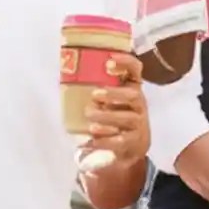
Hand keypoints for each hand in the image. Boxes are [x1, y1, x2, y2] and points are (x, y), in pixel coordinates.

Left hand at [81, 53, 149, 167]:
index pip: (136, 70)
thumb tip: (69, 75)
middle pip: (133, 95)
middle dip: (114, 94)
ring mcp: (138, 124)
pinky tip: (90, 140)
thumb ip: (99, 90)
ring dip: (106, 117)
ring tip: (89, 116)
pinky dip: (103, 140)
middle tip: (95, 94)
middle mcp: (139, 105)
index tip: (109, 61)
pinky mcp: (133, 142)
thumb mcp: (113, 101)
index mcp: (133, 89)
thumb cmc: (117, 117)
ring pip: (127, 118)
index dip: (126, 62)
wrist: (132, 148)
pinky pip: (120, 141)